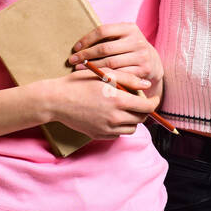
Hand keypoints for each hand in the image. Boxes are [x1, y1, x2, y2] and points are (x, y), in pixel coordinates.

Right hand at [35, 69, 158, 141]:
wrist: (56, 100)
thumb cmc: (80, 83)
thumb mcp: (106, 75)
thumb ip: (129, 79)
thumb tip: (147, 85)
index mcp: (118, 101)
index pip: (147, 107)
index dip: (154, 102)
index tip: (153, 98)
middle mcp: (114, 118)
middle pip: (141, 119)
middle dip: (143, 110)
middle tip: (138, 101)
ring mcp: (106, 129)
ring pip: (131, 129)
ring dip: (133, 119)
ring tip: (125, 108)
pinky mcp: (98, 135)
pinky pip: (118, 134)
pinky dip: (120, 127)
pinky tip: (113, 115)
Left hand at [68, 23, 161, 95]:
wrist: (153, 62)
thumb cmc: (129, 49)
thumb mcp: (123, 37)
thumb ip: (107, 37)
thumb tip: (79, 44)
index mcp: (130, 28)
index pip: (103, 30)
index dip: (87, 39)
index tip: (76, 48)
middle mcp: (137, 40)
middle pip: (105, 48)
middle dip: (86, 55)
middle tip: (72, 61)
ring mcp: (141, 56)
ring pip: (110, 63)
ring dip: (92, 67)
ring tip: (78, 69)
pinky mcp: (143, 70)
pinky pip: (119, 75)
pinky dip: (104, 76)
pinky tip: (93, 77)